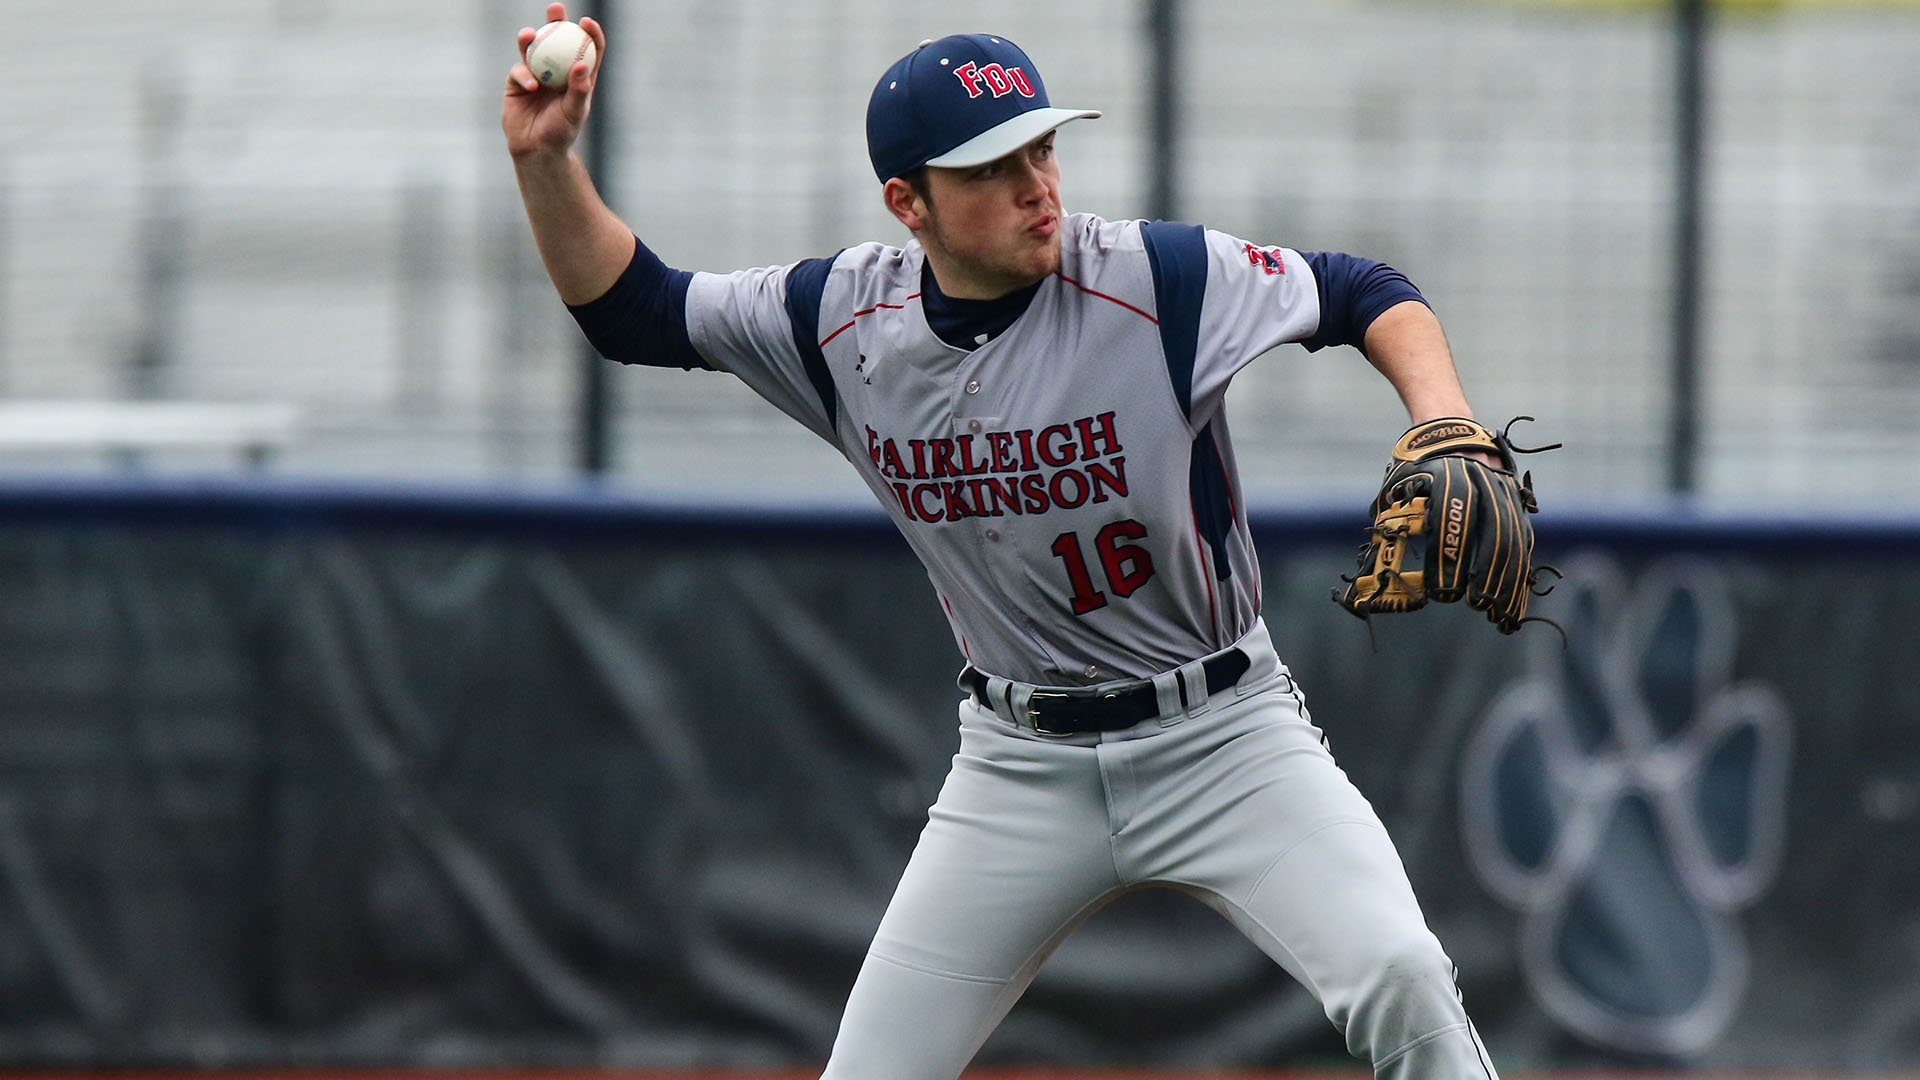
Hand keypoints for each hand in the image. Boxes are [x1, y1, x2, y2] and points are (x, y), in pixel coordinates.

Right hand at [502, 3, 606, 159]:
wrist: (536, 149)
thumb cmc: (561, 133)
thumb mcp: (575, 112)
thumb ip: (579, 89)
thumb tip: (581, 65)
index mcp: (578, 75)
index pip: (588, 48)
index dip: (589, 32)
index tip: (586, 22)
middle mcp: (557, 71)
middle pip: (558, 39)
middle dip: (556, 20)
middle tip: (556, 8)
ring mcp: (536, 74)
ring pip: (533, 48)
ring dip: (530, 37)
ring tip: (530, 35)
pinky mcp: (517, 83)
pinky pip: (518, 71)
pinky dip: (524, 75)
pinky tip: (532, 86)